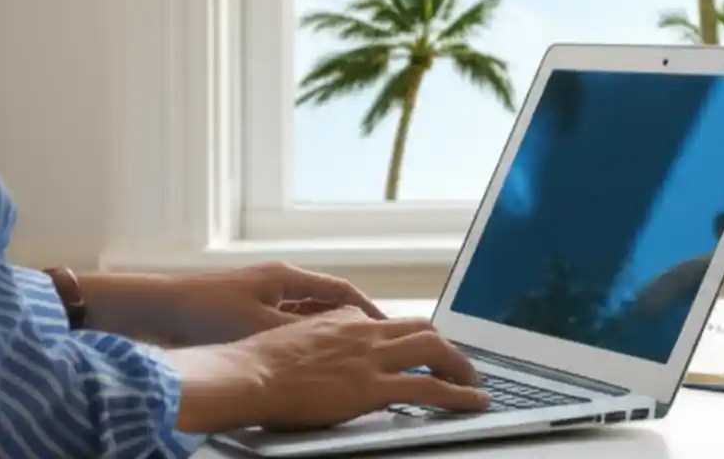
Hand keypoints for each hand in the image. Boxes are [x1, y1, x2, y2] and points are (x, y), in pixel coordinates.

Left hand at [81, 262, 384, 345]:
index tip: (389, 328)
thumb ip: (299, 334)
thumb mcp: (259, 325)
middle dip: (352, 326)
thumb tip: (339, 342)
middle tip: (376, 349)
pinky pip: (286, 330)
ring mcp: (261, 300)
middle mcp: (277, 285)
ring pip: (307, 320)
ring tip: (348, 360)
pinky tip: (307, 365)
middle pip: (327, 306)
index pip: (341, 291)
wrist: (156, 311)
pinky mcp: (245, 317)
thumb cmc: (203, 310)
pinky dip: (301, 345)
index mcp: (285, 278)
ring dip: (326, 337)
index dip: (369, 310)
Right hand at [169, 307, 489, 432]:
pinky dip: (460, 395)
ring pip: (435, 350)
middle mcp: (362, 331)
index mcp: (340, 321)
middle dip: (444, 346)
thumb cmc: (255, 367)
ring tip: (474, 383)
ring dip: (460, 366)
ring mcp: (372, 357)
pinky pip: (432, 388)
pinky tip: (475, 402)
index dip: (407, 337)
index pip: (386, 323)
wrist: (248, 375)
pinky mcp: (375, 386)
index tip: (416, 348)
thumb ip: (311, 343)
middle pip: (420, 329)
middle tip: (457, 363)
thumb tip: (311, 357)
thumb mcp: (287, 342)